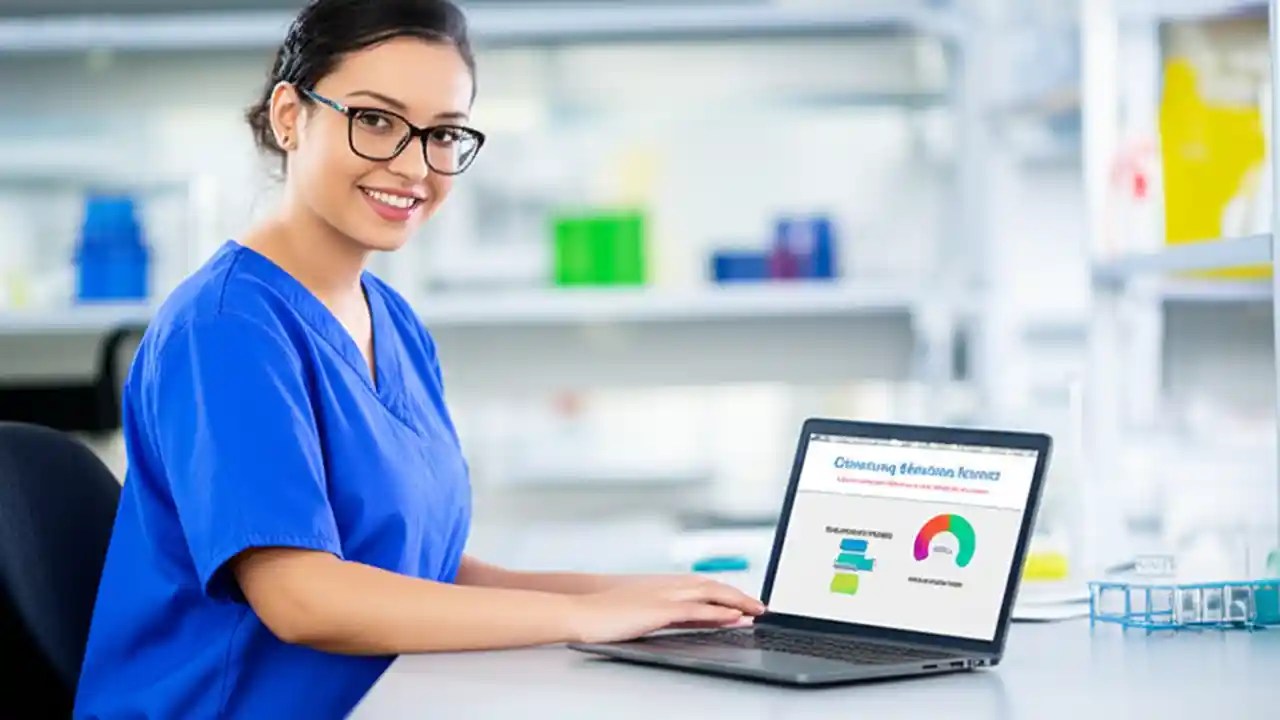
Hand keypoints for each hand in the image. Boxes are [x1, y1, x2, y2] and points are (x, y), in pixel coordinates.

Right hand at [569, 576, 765, 643]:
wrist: (581, 609)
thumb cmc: (606, 612)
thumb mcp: (644, 610)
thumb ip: (670, 613)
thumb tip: (694, 620)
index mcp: (665, 584)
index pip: (705, 585)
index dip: (728, 591)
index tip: (746, 601)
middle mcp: (668, 585)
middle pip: (713, 586)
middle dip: (739, 595)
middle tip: (761, 606)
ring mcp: (664, 595)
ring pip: (710, 593)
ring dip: (736, 600)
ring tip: (757, 610)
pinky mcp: (659, 610)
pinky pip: (696, 610)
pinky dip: (717, 612)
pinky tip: (733, 617)